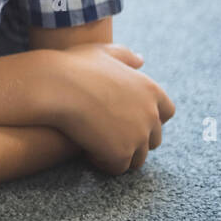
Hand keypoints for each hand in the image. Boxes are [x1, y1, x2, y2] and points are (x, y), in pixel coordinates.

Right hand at [47, 43, 174, 174]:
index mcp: (151, 89)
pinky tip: (86, 150)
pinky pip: (117, 167)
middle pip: (154, 139)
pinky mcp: (121, 152)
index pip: (167, 113)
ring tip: (94, 145)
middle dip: (133, 140)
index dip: (149, 118)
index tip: (128, 120)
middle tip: (106, 136)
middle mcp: (151, 114)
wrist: (54, 86)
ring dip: (118, 154)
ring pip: (136, 158)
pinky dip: (103, 162)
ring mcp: (138, 135)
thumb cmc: (72, 66)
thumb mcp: (101, 52)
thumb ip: (124, 55)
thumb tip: (140, 59)